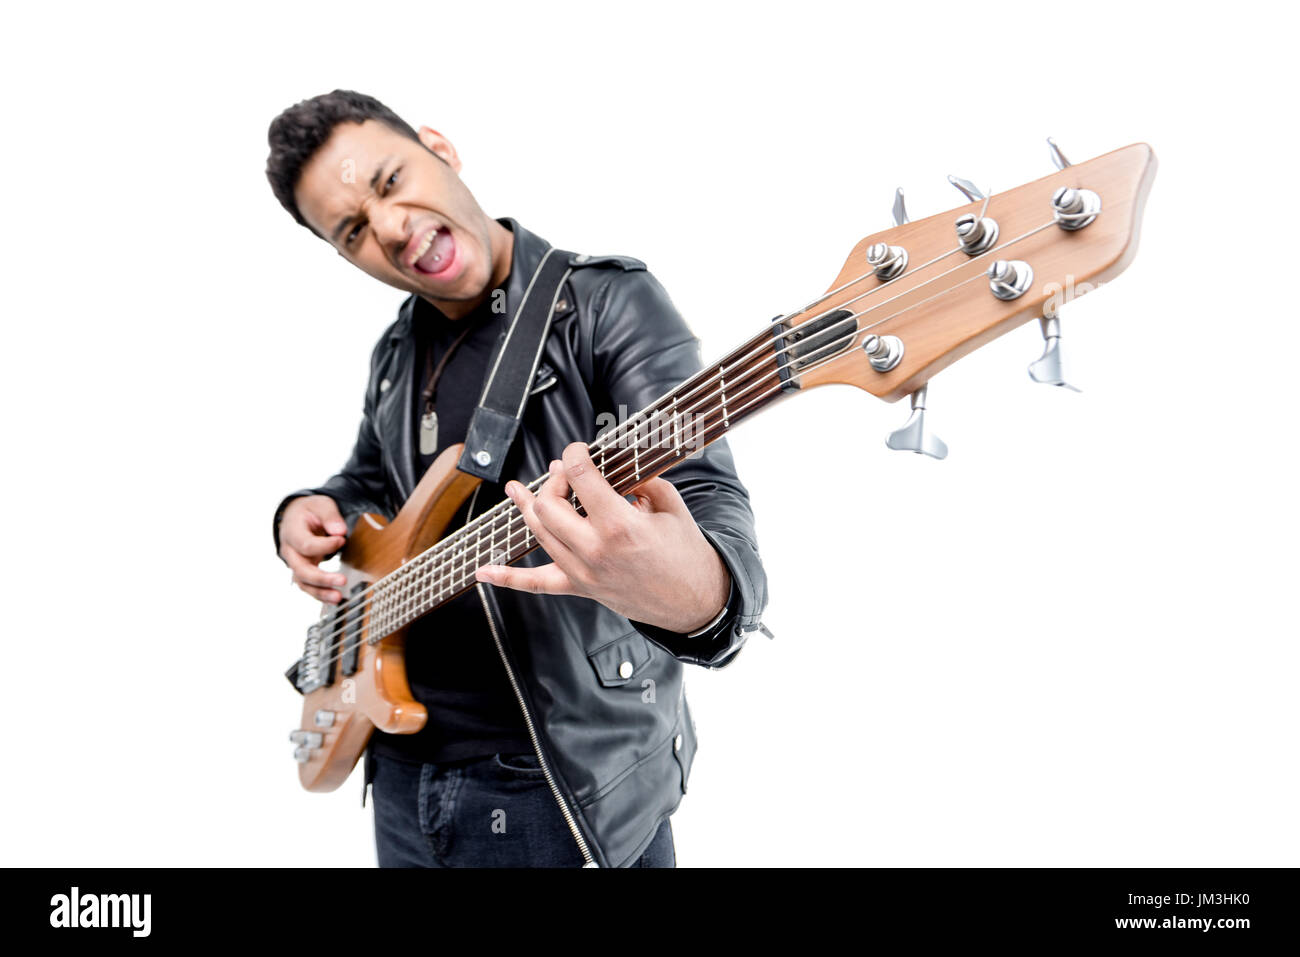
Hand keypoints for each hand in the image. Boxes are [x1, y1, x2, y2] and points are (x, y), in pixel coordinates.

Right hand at [279, 494, 348, 603]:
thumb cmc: (310, 511)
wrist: (298, 517)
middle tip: (342, 580)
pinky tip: (336, 599)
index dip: (325, 545)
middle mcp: (290, 551)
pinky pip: (309, 586)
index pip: (306, 545)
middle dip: (322, 578)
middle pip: (301, 570)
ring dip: (321, 592)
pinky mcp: (303, 571)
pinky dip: (321, 594)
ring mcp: (295, 564)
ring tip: (338, 598)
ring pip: (303, 583)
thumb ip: (330, 516)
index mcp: (292, 532)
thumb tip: (339, 531)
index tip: (342, 539)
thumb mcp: (321, 504)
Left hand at [475, 442, 730, 632]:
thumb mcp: (671, 506)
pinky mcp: (580, 588)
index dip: (575, 455)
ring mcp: (583, 573)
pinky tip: (483, 571)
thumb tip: (617, 466)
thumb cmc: (686, 553)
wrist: (693, 602)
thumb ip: (643, 480)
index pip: (580, 477)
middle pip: (549, 506)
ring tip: (516, 489)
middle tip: (566, 473)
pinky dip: (506, 578)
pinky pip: (536, 584)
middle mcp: (594, 550)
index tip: (579, 449)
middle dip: (553, 481)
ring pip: (539, 533)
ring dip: (526, 507)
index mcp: (619, 526)